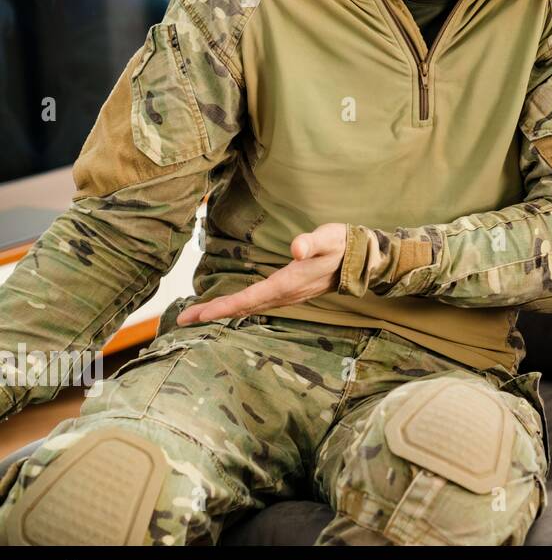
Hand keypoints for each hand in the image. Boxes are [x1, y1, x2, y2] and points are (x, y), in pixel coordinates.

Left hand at [176, 223, 346, 324]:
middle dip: (213, 314)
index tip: (199, 314)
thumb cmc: (341, 245)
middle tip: (182, 320)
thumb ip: (312, 242)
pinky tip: (229, 307)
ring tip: (198, 315)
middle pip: (243, 308)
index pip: (249, 298)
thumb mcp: (328, 239)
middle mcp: (284, 295)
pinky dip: (238, 307)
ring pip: (249, 308)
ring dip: (223, 312)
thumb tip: (296, 248)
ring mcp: (286, 296)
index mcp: (288, 283)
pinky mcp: (287, 292)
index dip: (223, 307)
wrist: (360, 260)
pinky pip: (257, 304)